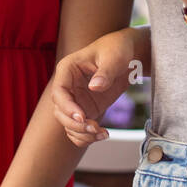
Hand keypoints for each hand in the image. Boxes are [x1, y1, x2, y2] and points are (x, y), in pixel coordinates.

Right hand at [50, 28, 137, 147]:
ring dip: (82, 134)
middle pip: (60, 112)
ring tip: (102, 134)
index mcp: (68, 69)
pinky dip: (87, 137)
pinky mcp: (86, 109)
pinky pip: (79, 129)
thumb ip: (105, 72)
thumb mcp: (114, 57)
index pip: (59, 92)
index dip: (67, 107)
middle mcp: (68, 87)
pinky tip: (103, 135)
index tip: (82, 118)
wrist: (128, 55)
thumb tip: (94, 87)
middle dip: (75, 125)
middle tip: (94, 129)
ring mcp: (76, 100)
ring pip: (68, 124)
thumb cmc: (117, 49)